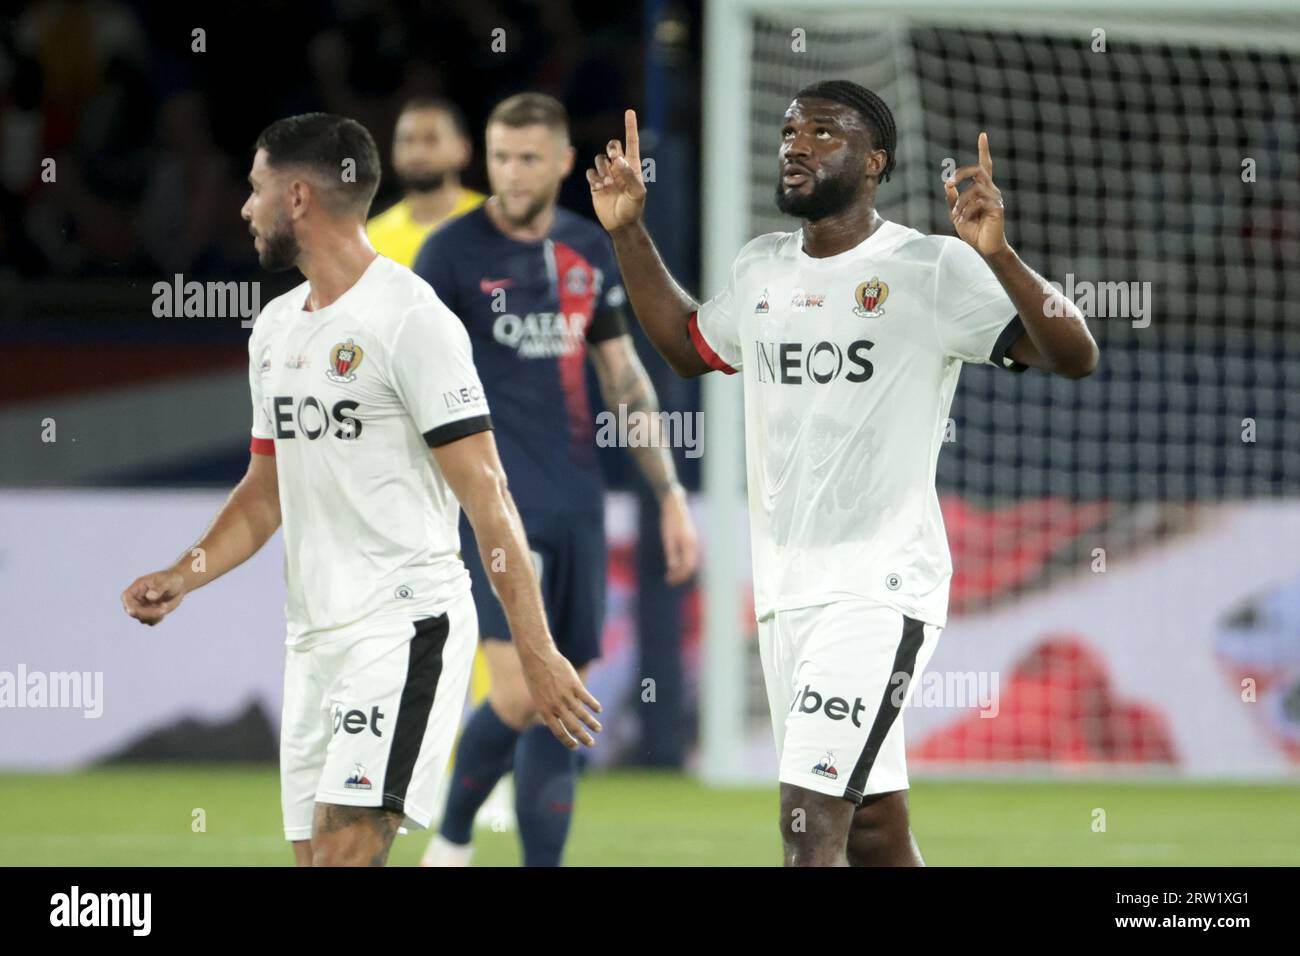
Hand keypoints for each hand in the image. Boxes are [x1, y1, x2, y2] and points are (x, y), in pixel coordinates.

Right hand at [121, 569, 186, 625]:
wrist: (179, 585)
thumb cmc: (171, 580)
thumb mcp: (167, 582)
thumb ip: (158, 589)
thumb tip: (149, 597)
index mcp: (138, 587)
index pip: (126, 597)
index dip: (128, 604)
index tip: (133, 610)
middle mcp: (138, 598)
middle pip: (133, 610)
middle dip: (146, 613)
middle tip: (163, 608)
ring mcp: (143, 607)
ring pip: (141, 618)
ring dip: (153, 616)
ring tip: (165, 606)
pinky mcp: (150, 614)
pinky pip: (150, 622)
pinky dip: (157, 619)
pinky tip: (164, 609)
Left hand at [518, 645, 602, 749]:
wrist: (538, 657)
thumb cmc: (536, 677)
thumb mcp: (537, 696)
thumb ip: (546, 710)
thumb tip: (551, 723)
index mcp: (545, 710)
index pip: (558, 732)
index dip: (568, 741)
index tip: (576, 746)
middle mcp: (556, 705)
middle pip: (573, 726)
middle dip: (583, 737)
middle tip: (591, 744)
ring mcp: (565, 695)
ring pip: (582, 714)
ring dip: (591, 723)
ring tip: (598, 729)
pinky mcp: (574, 684)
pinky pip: (586, 698)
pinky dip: (593, 705)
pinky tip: (599, 710)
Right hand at [587, 109, 646, 232]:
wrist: (620, 224)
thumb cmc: (633, 209)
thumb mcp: (638, 193)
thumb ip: (630, 176)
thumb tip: (618, 161)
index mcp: (632, 166)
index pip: (631, 142)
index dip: (630, 126)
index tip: (630, 111)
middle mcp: (619, 167)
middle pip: (612, 146)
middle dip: (612, 148)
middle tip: (614, 158)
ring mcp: (606, 174)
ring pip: (599, 159)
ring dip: (603, 170)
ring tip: (609, 184)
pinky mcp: (595, 183)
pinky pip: (590, 173)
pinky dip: (594, 179)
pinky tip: (601, 189)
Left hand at [659, 484, 697, 584]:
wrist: (675, 506)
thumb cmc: (669, 521)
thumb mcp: (668, 538)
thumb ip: (671, 553)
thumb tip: (673, 567)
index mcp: (689, 544)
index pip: (687, 566)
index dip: (679, 576)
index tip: (669, 580)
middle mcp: (693, 545)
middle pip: (690, 566)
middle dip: (680, 575)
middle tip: (668, 581)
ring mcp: (692, 542)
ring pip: (689, 561)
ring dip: (681, 570)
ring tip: (669, 575)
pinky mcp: (689, 539)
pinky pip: (688, 556)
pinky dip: (682, 563)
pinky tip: (673, 565)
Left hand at [944, 132, 1007, 257]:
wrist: (985, 248)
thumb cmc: (973, 231)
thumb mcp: (958, 213)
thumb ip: (953, 199)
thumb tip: (947, 183)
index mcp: (983, 189)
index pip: (985, 166)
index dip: (984, 150)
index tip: (983, 135)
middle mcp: (991, 190)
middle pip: (978, 171)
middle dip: (962, 173)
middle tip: (950, 182)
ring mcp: (995, 199)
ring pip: (974, 189)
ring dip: (961, 202)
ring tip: (957, 215)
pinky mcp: (997, 209)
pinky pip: (978, 202)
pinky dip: (966, 211)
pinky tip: (963, 220)